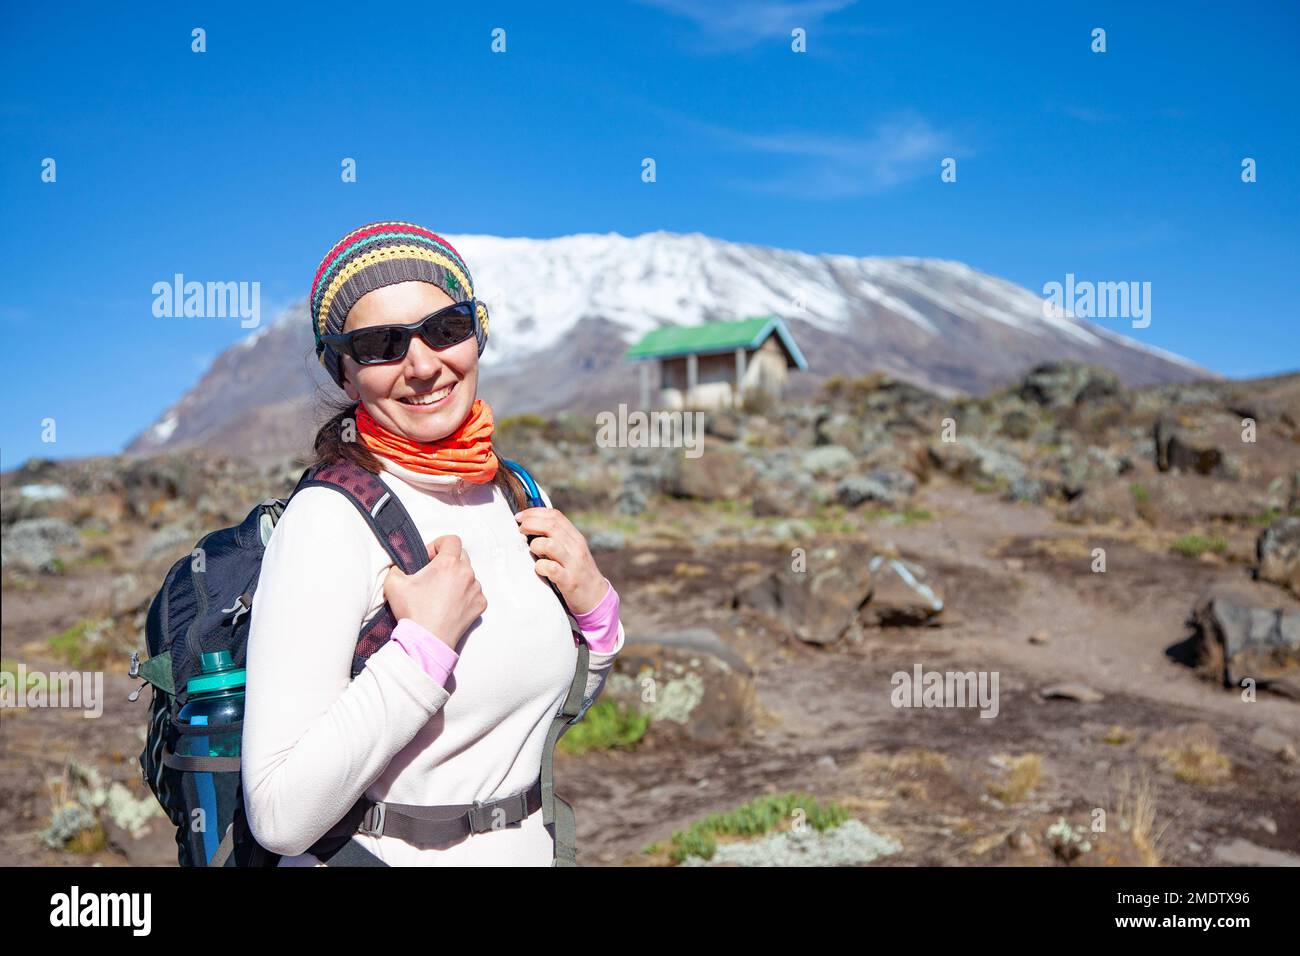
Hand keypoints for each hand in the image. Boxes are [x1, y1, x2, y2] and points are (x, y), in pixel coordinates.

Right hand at [382, 535, 486, 649]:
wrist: (427, 640)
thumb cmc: (412, 612)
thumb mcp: (393, 584)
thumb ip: (396, 568)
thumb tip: (399, 566)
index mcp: (448, 563)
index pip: (451, 540)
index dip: (438, 545)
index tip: (429, 558)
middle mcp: (466, 573)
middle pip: (461, 556)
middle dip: (448, 561)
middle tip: (433, 575)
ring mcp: (475, 589)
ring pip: (469, 575)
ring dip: (457, 578)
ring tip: (441, 593)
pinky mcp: (480, 604)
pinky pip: (474, 592)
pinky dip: (465, 595)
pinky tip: (450, 604)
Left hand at [514, 507, 607, 613]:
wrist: (596, 597)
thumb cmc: (577, 572)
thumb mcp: (572, 551)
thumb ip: (557, 538)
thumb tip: (532, 525)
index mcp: (576, 537)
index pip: (555, 516)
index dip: (535, 513)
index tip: (520, 516)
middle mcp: (576, 547)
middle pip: (551, 526)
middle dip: (530, 524)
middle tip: (520, 530)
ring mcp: (573, 564)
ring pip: (549, 544)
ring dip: (535, 545)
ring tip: (533, 552)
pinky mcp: (569, 580)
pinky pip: (550, 568)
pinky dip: (540, 567)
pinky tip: (540, 569)